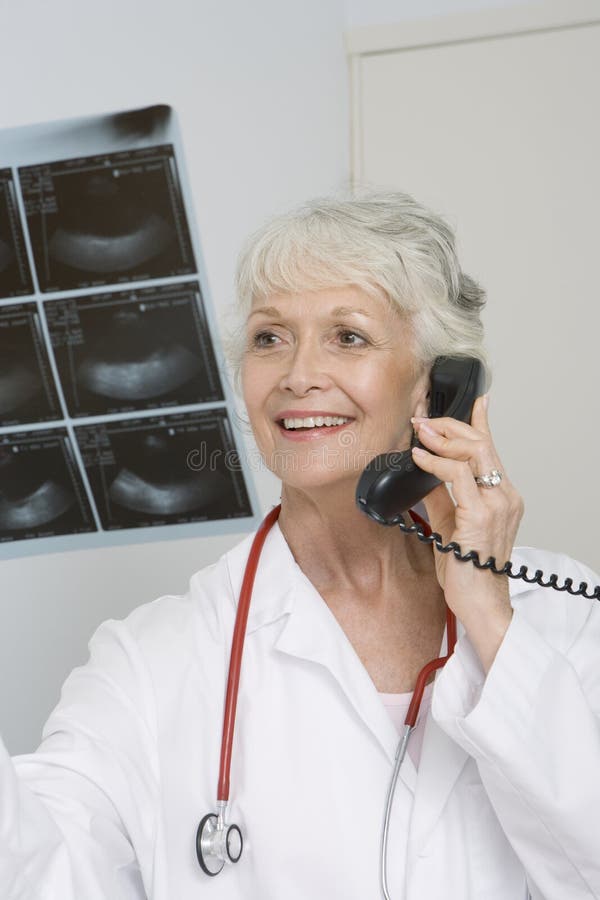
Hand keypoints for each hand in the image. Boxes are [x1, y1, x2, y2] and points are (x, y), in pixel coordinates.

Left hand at [410, 395, 523, 671]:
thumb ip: (442, 497)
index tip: (474, 400)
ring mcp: (496, 504)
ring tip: (418, 431)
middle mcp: (504, 496)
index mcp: (501, 496)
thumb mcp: (450, 524)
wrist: (479, 603)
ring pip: (472, 453)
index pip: (491, 449)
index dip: (480, 421)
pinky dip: (434, 462)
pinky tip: (418, 458)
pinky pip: (456, 476)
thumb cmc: (467, 570)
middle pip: (481, 443)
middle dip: (450, 424)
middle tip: (422, 418)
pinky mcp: (481, 515)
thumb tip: (424, 472)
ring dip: (440, 437)